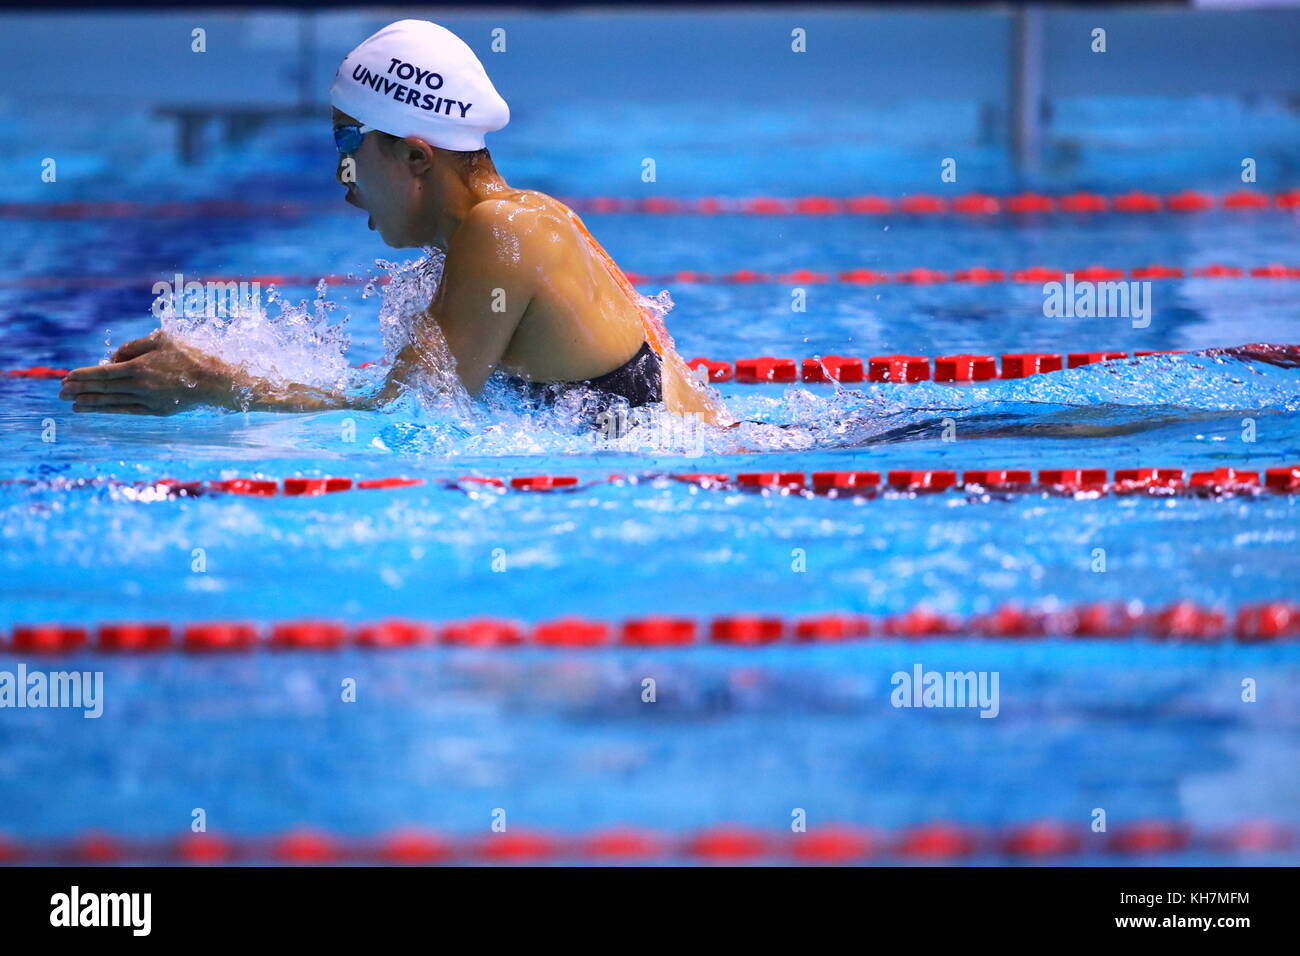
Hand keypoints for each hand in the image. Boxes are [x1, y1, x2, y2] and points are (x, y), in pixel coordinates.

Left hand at [60, 331, 242, 414]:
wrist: (215, 381)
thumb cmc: (189, 355)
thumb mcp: (160, 339)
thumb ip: (133, 346)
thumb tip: (113, 360)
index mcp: (140, 366)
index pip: (103, 372)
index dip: (83, 375)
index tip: (67, 377)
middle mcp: (140, 386)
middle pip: (103, 388)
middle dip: (79, 389)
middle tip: (61, 392)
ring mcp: (147, 400)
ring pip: (112, 402)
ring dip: (89, 402)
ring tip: (72, 404)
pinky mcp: (155, 410)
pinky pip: (126, 410)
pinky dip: (108, 409)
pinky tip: (95, 409)